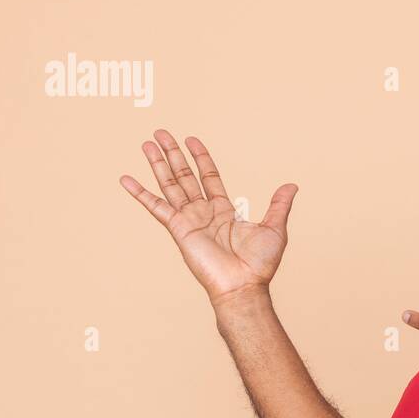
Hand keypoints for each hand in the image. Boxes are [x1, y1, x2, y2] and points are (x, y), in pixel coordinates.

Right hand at [119, 129, 297, 304]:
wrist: (243, 285)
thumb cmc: (260, 264)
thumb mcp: (275, 228)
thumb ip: (279, 205)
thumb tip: (292, 185)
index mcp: (224, 210)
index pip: (209, 176)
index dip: (201, 157)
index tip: (191, 139)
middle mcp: (203, 212)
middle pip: (184, 175)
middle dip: (173, 154)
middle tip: (161, 132)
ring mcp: (189, 219)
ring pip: (170, 184)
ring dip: (158, 163)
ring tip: (147, 143)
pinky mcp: (178, 228)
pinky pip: (156, 207)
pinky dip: (140, 193)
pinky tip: (126, 179)